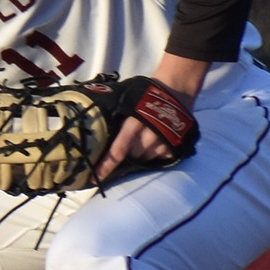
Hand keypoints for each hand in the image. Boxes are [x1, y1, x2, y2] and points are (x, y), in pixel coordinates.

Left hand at [96, 55, 206, 181]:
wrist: (176, 89)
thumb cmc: (146, 95)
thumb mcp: (127, 103)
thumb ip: (117, 121)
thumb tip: (98, 138)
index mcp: (134, 124)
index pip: (118, 151)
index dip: (106, 167)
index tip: (94, 180)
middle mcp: (150, 136)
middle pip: (131, 158)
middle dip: (125, 157)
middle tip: (125, 145)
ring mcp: (163, 143)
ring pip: (144, 160)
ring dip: (139, 155)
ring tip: (142, 139)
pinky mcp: (174, 147)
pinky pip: (158, 158)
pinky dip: (153, 154)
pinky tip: (154, 141)